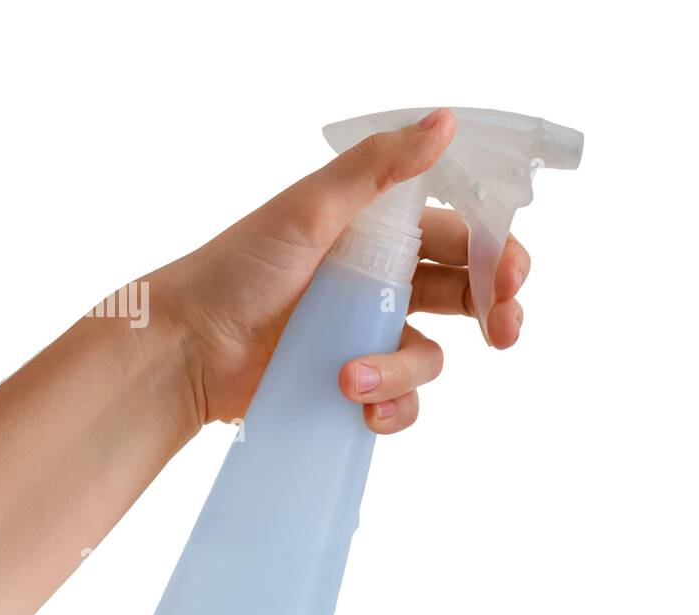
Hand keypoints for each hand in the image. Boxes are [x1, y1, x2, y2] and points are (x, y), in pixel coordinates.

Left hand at [154, 107, 531, 432]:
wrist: (187, 346)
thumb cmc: (238, 269)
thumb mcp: (310, 209)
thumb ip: (380, 168)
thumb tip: (445, 122)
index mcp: (380, 232)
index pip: (462, 237)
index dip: (498, 255)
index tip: (511, 277)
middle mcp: (383, 282)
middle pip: (467, 297)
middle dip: (496, 314)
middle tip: (504, 331)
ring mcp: (369, 336)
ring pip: (430, 357)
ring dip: (404, 372)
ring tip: (352, 379)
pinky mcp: (354, 384)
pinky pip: (400, 401)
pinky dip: (391, 408)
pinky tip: (361, 408)